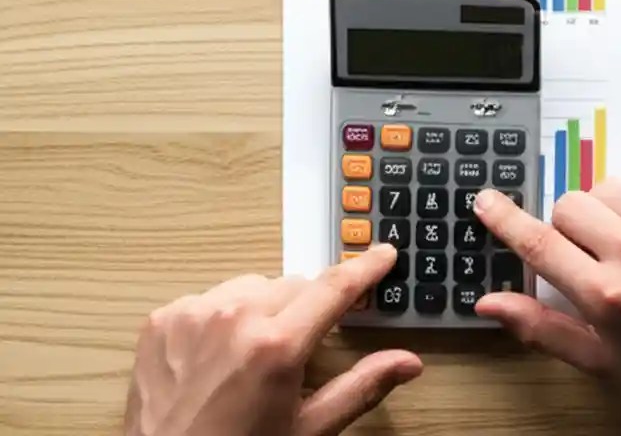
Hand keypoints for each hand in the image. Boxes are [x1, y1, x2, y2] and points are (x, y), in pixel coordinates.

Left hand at [124, 244, 421, 435]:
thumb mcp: (307, 430)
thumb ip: (360, 387)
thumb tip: (407, 362)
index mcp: (276, 346)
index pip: (335, 289)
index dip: (365, 268)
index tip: (383, 253)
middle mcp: (233, 318)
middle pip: (295, 285)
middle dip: (307, 308)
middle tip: (302, 349)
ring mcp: (192, 315)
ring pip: (252, 286)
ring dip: (264, 308)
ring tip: (256, 353)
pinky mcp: (161, 320)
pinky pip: (209, 299)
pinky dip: (222, 317)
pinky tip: (219, 355)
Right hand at [473, 176, 620, 401]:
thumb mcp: (606, 363)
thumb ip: (543, 329)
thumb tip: (490, 303)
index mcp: (606, 295)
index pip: (539, 244)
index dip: (505, 219)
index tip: (486, 201)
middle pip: (568, 207)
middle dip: (570, 227)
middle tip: (593, 255)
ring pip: (605, 187)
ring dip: (606, 210)